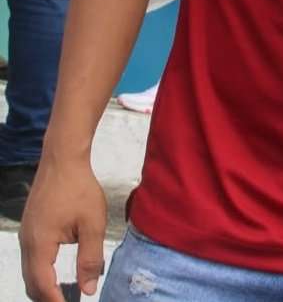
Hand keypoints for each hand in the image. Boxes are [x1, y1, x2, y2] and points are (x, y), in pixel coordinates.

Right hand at [20, 158, 106, 300]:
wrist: (62, 159)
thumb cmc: (79, 188)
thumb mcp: (92, 223)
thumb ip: (90, 258)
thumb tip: (88, 289)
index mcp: (40, 245)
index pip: (43, 286)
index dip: (56, 301)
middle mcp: (27, 243)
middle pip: (31, 283)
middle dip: (48, 297)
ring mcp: (26, 234)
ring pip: (29, 271)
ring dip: (44, 285)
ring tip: (65, 292)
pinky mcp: (30, 227)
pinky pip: (31, 258)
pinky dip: (42, 271)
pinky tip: (57, 270)